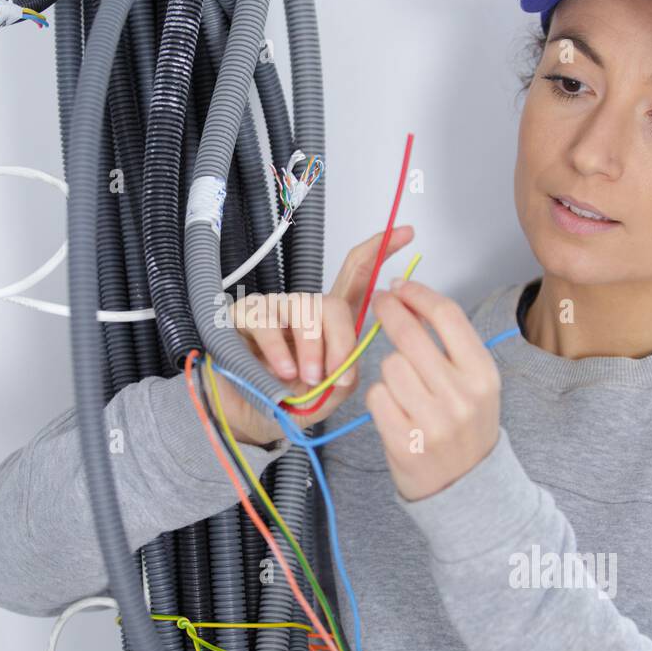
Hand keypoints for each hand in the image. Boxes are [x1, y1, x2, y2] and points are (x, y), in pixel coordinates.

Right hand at [204, 225, 415, 446]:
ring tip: (308, 379)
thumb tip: (349, 365)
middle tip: (336, 375)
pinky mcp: (244, 316)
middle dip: (341, 340)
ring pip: (303, 311)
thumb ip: (344, 373)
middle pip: (332, 303)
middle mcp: (303, 309)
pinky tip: (284, 372)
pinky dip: (279, 352)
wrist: (250, 418)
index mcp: (329, 323)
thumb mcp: (327, 393)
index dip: (380, 251)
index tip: (407, 232)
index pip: (357, 277)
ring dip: (311, 349)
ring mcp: (273, 309)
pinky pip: (266, 324)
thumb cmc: (290, 403)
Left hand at [366, 278, 501, 500]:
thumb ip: (450, 345)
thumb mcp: (476, 383)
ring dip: (390, 369)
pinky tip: (396, 410)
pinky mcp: (405, 442)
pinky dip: (380, 398)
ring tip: (405, 388)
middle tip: (380, 302)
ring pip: (390, 366)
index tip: (400, 284)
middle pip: (411, 334)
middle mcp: (461, 396)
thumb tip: (411, 301)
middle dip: (389, 311)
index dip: (418, 293)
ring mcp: (432, 421)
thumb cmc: (466, 428)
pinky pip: (376, 396)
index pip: (447, 315)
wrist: (468, 489)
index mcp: (483, 375)